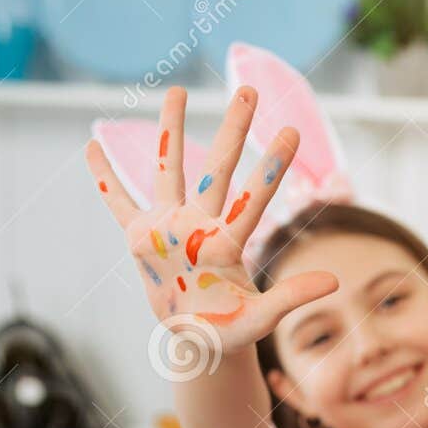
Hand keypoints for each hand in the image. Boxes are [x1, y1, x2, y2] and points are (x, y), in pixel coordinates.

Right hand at [84, 85, 337, 356]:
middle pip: (218, 169)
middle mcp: (200, 225)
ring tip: (177, 91)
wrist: (200, 339)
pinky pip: (119, 203)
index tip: (292, 130)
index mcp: (228, 243)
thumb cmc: (233, 328)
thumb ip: (291, 298)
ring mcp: (169, 228)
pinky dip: (105, 179)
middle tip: (249, 88)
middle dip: (233, 130)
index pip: (254, 197)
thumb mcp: (261, 318)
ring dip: (171, 131)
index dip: (272, 166)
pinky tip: (91, 146)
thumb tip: (335, 282)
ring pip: (169, 170)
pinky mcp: (140, 239)